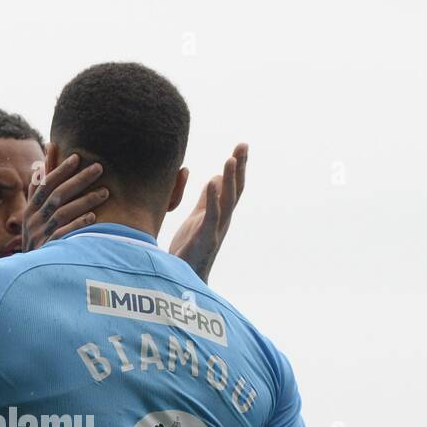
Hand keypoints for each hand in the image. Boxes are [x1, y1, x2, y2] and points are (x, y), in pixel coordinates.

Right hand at [22, 153, 108, 250]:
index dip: (60, 170)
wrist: (31, 273)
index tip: (77, 157)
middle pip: (57, 195)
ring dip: (84, 201)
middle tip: (99, 168)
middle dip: (79, 180)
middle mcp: (34, 220)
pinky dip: (77, 225)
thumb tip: (46, 153)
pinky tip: (93, 218)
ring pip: (62, 213)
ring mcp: (41, 235)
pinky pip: (63, 235)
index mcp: (31, 209)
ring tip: (105, 192)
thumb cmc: (38, 236)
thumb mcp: (34, 212)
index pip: (45, 184)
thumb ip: (40, 185)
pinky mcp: (49, 250)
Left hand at [169, 143, 247, 281]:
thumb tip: (216, 178)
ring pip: (227, 201)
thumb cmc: (190, 250)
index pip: (232, 186)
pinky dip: (213, 197)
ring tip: (231, 158)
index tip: (241, 146)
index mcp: (219, 214)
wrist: (183, 281)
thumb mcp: (198, 218)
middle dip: (239, 167)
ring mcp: (216, 229)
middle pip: (235, 189)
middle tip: (243, 145)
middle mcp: (222, 221)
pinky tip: (212, 180)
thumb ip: (206, 199)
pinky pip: (211, 215)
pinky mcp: (205, 238)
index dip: (238, 167)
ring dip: (230, 179)